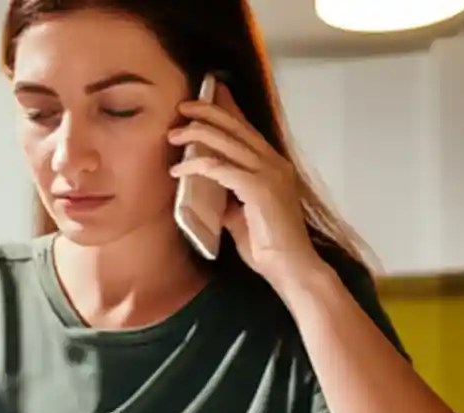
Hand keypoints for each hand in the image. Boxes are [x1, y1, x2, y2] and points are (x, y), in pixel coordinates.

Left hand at [167, 82, 324, 287]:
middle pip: (236, 126)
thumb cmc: (267, 244)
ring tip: (173, 134)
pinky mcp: (258, 189)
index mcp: (273, 166)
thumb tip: (207, 190)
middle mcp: (274, 163)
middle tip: (183, 107)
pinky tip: (177, 170)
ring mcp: (269, 174)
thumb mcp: (242, 214)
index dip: (227, 108)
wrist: (289, 266)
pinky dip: (196, 166)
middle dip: (207, 112)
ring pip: (227, 142)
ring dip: (196, 134)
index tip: (208, 93)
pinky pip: (220, 169)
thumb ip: (228, 197)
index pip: (247, 128)